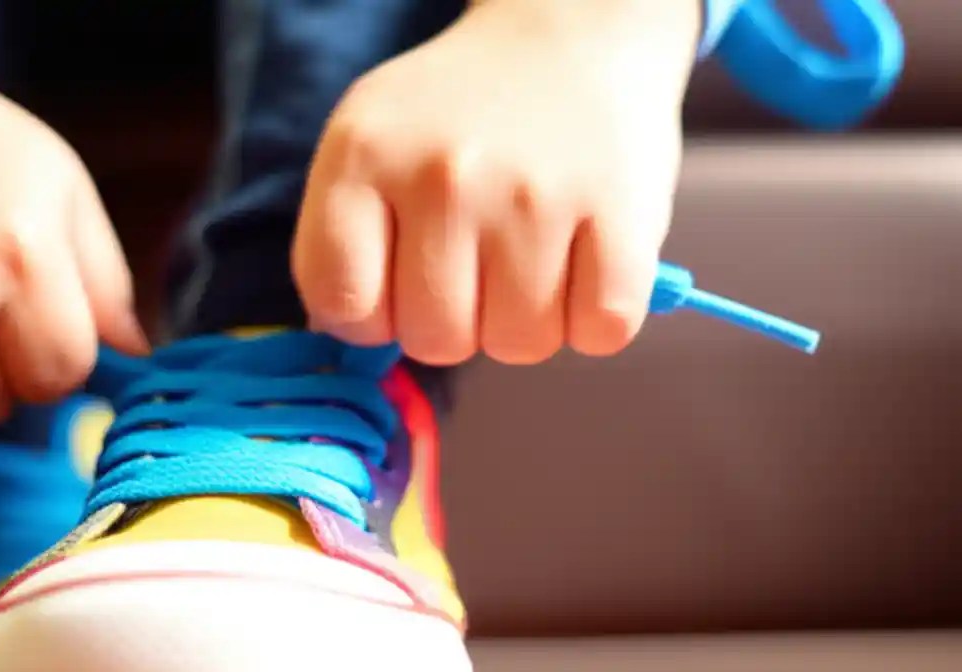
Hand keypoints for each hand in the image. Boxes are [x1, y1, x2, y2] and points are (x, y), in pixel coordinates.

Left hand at [294, 0, 699, 364]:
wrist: (570, 34)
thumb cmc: (459, 114)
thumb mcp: (368, 143)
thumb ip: (341, 237)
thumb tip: (344, 335)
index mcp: (362, 157)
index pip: (339, 304)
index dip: (371, 317)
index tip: (399, 283)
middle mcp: (442, 177)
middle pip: (435, 341)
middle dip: (456, 322)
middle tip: (477, 263)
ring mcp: (533, 197)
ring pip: (519, 346)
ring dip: (527, 322)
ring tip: (531, 254)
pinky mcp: (621, 213)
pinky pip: (602, 332)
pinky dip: (596, 317)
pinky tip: (585, 264)